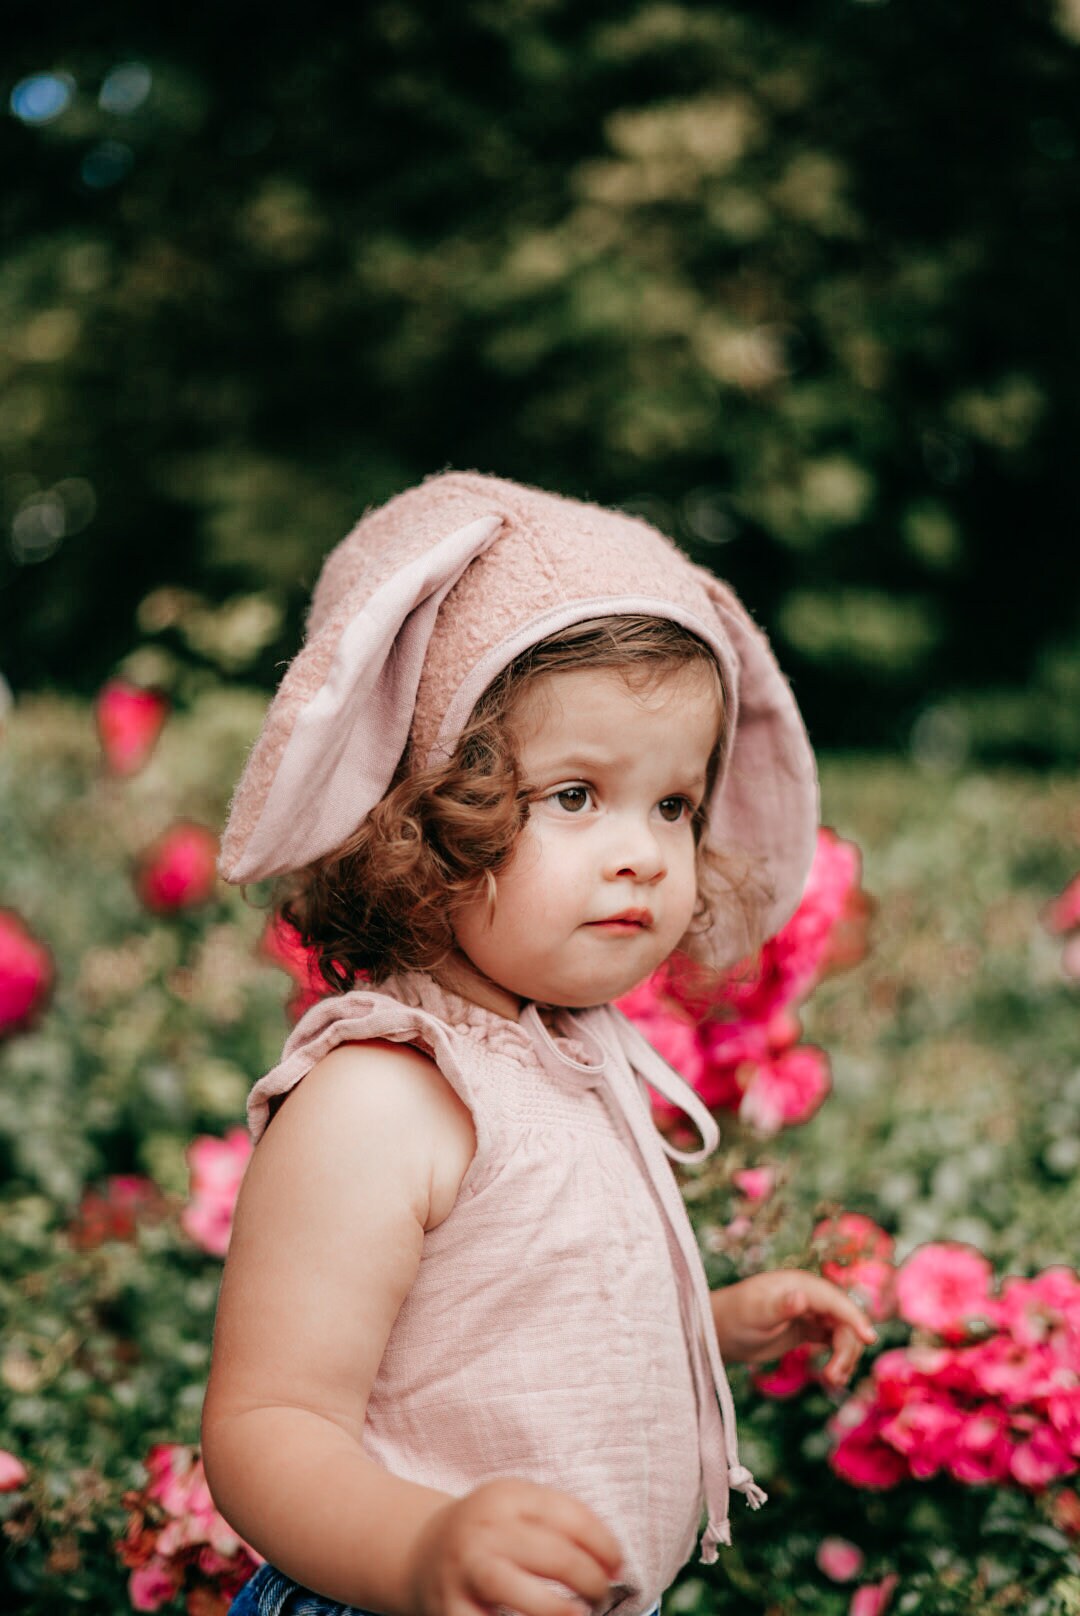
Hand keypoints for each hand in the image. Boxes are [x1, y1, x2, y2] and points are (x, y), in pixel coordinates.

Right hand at [407, 1477, 624, 1615]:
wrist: (420, 1551)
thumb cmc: (488, 1533)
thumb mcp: (516, 1507)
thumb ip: (560, 1523)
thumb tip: (613, 1562)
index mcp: (506, 1496)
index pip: (568, 1515)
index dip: (604, 1544)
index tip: (618, 1566)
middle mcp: (483, 1530)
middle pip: (552, 1553)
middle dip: (590, 1579)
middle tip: (602, 1594)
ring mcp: (465, 1571)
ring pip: (519, 1592)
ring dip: (559, 1610)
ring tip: (581, 1615)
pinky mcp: (451, 1610)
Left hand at [711, 1269, 877, 1388]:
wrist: (719, 1331)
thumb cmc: (734, 1317)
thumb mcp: (756, 1313)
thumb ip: (780, 1306)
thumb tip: (802, 1296)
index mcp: (800, 1285)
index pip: (835, 1301)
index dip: (854, 1317)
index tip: (870, 1338)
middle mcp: (810, 1296)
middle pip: (844, 1320)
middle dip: (847, 1347)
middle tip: (834, 1377)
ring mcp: (810, 1312)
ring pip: (843, 1332)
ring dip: (845, 1356)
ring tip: (833, 1380)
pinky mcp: (808, 1329)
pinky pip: (834, 1341)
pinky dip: (839, 1357)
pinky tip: (834, 1376)